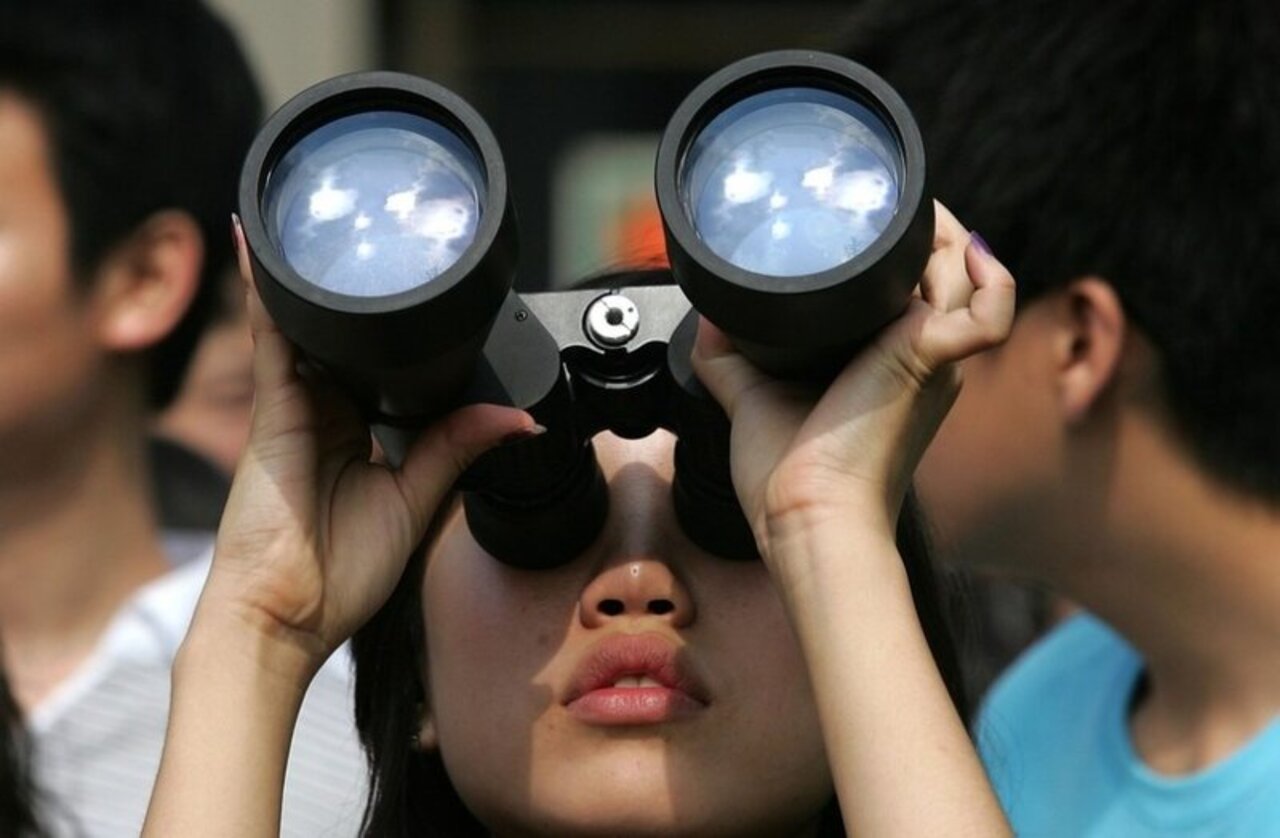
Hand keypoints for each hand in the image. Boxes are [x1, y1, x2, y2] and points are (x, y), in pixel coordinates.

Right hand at [194, 219, 536, 676]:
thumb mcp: (415, 501)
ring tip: (328, 217)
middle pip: (345, 339)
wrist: (285, 616)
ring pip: (308, 326)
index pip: (381, 367)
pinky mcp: (272, 407)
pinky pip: (271, 334)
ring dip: (314, 280)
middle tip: (387, 239)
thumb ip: (457, 448)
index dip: (400, 337)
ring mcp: (293, 406)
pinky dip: (269, 289)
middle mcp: (323, 412)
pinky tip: (265, 243)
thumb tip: (519, 418)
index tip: (431, 304)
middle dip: (361, 298)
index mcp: (357, 433)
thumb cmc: (337, 573)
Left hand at [691, 202, 1014, 559]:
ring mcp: (935, 361)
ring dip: (946, 232)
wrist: (805, 521)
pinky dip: (993, 281)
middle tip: (876, 201)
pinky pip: (987, 314)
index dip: (902, 248)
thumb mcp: (754, 400)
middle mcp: (927, 360)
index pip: (916, 288)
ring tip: (905, 207)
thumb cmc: (791, 482)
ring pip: (969, 272)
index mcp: (896, 367)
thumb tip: (710, 314)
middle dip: (925, 226)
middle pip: (948, 267)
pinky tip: (967, 250)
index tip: (860, 220)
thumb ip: (732, 356)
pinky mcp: (930, 361)